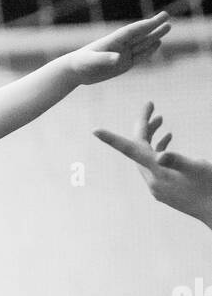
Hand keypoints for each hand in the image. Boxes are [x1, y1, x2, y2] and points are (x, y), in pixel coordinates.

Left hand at [68, 11, 169, 85]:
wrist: (74, 70)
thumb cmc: (81, 63)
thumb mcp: (92, 61)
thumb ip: (105, 59)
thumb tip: (119, 59)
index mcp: (114, 41)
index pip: (134, 31)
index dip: (148, 24)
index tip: (161, 17)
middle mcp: (121, 46)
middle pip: (141, 35)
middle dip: (154, 26)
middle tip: (167, 17)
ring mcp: (123, 55)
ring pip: (143, 44)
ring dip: (155, 36)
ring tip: (167, 27)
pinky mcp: (123, 65)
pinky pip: (139, 56)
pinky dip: (149, 50)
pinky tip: (157, 43)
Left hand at [94, 102, 211, 228]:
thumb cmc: (210, 188)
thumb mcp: (196, 169)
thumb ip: (178, 161)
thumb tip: (161, 156)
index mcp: (157, 173)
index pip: (130, 151)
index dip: (112, 140)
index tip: (95, 130)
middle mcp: (153, 181)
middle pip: (138, 150)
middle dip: (143, 126)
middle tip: (151, 105)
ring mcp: (157, 187)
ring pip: (146, 157)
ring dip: (151, 138)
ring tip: (161, 120)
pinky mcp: (164, 190)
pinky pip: (154, 167)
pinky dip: (158, 151)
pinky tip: (168, 141)